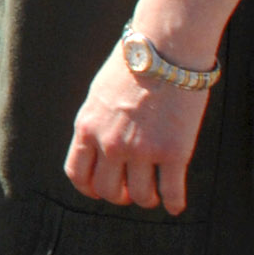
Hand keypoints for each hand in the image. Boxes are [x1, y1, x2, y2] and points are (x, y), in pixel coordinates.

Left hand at [63, 49, 210, 214]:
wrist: (166, 50)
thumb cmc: (134, 66)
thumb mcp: (99, 94)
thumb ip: (96, 123)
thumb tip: (98, 146)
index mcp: (87, 128)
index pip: (77, 174)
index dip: (89, 189)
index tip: (100, 191)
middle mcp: (110, 143)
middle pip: (108, 190)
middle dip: (119, 196)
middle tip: (131, 192)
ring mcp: (142, 150)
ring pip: (141, 195)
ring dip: (147, 200)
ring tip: (154, 196)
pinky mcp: (174, 152)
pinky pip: (171, 192)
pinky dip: (174, 203)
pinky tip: (176, 205)